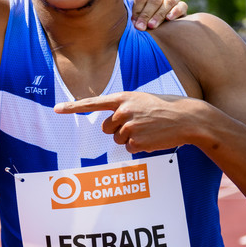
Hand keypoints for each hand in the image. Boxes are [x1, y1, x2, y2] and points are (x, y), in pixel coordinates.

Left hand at [55, 91, 196, 153]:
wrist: (189, 118)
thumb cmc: (167, 108)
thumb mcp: (144, 100)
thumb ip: (125, 107)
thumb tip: (111, 125)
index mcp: (124, 98)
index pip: (93, 103)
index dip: (73, 107)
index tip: (56, 109)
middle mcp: (123, 111)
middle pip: (106, 128)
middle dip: (119, 129)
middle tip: (140, 125)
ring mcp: (129, 127)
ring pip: (118, 139)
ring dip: (131, 138)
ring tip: (150, 130)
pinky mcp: (136, 142)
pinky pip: (130, 148)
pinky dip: (140, 147)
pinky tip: (154, 138)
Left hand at [125, 0, 186, 30]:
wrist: (149, 15)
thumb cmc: (133, 8)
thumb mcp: (126, 1)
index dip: (136, 8)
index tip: (132, 21)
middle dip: (146, 14)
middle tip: (140, 27)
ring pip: (169, 1)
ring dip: (159, 14)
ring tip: (152, 26)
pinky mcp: (181, 4)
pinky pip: (182, 5)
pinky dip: (176, 11)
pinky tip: (169, 19)